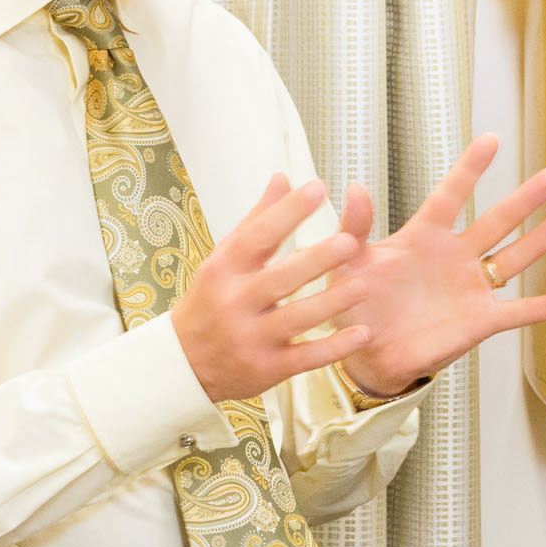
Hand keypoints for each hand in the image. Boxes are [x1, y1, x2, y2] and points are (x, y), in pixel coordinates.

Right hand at [172, 178, 372, 404]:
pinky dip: (334, 348)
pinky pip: (305, 358)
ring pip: (295, 319)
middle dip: (314, 261)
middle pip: (279, 279)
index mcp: (225, 269)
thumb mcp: (224, 259)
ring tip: (362, 287)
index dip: (287, 212)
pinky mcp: (267, 368)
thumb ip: (258, 220)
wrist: (184, 364)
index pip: (257, 236)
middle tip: (348, 242)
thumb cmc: (211, 302)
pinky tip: (362, 334)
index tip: (317, 188)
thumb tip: (283, 178)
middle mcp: (236, 302)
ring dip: (330, 303)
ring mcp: (251, 338)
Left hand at [329, 135, 545, 397]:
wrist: (365, 355)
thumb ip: (354, 228)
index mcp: (423, 238)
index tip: (491, 141)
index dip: (470, 169)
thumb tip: (353, 189)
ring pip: (516, 257)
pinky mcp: (480, 321)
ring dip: (545, 237)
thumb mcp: (348, 264)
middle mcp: (454, 258)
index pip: (451, 196)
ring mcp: (471, 288)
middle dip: (526, 198)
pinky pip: (519, 312)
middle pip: (497, 220)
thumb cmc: (355, 306)